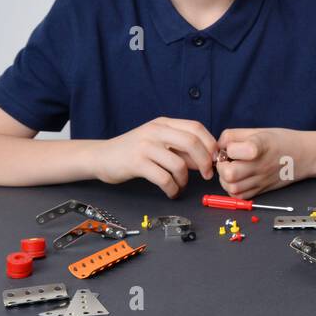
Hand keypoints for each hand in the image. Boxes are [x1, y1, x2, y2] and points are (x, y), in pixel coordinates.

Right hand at [94, 117, 217, 197]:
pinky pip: (164, 178)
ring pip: (179, 164)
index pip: (196, 127)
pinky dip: (172, 188)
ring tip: (180, 186)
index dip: (210, 144)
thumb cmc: (134, 152)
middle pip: (192, 142)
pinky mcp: (136, 163)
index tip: (215, 159)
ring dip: (185, 180)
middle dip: (205, 162)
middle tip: (207, 175)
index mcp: (164, 123)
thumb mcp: (158, 143)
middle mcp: (155, 131)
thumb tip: (208, 160)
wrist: (101, 157)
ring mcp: (145, 146)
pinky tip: (171, 192)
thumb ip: (181, 149)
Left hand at [215, 127, 303, 198]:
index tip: (231, 146)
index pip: (234, 149)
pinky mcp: (263, 190)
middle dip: (222, 167)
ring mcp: (262, 180)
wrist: (305, 155)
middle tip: (227, 162)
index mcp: (260, 145)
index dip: (227, 148)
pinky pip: (241, 196)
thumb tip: (217, 146)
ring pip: (233, 188)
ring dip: (226, 180)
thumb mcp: (259, 131)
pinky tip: (238, 180)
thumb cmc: (282, 141)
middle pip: (230, 174)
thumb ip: (235, 135)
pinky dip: (234, 189)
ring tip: (232, 171)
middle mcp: (261, 165)